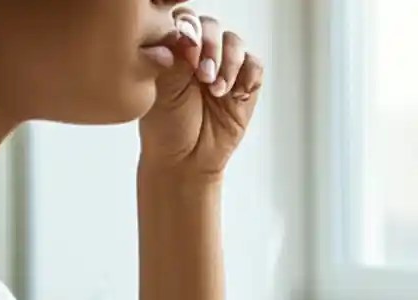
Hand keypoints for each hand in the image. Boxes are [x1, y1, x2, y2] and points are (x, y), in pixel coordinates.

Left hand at [139, 9, 264, 176]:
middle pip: (212, 26)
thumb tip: (189, 31)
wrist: (186, 160)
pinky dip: (248, 75)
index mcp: (174, 49)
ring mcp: (224, 68)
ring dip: (228, 63)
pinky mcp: (245, 85)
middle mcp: (200, 53)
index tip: (187, 54)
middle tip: (203, 75)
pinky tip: (235, 94)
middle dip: (210, 47)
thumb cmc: (166, 126)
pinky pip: (255, 65)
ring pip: (235, 42)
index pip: (186, 20)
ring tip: (216, 90)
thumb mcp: (162, 87)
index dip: (191, 31)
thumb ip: (175, 54)